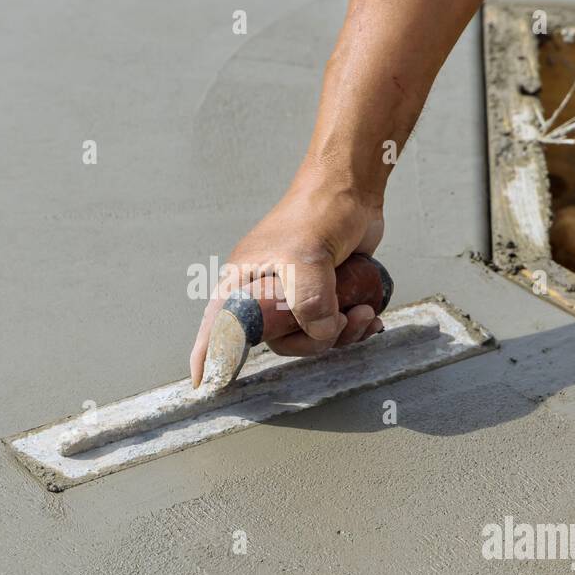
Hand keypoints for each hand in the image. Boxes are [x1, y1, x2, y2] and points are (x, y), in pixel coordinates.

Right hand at [189, 170, 385, 386]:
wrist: (352, 189)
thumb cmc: (316, 211)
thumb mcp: (306, 257)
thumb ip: (309, 302)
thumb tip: (323, 333)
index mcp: (244, 281)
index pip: (218, 326)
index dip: (209, 356)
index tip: (203, 385)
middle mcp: (266, 291)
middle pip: (280, 341)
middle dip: (313, 343)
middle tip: (339, 325)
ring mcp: (297, 293)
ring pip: (312, 336)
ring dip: (342, 334)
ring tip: (364, 314)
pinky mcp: (325, 292)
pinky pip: (334, 325)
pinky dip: (354, 327)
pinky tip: (371, 316)